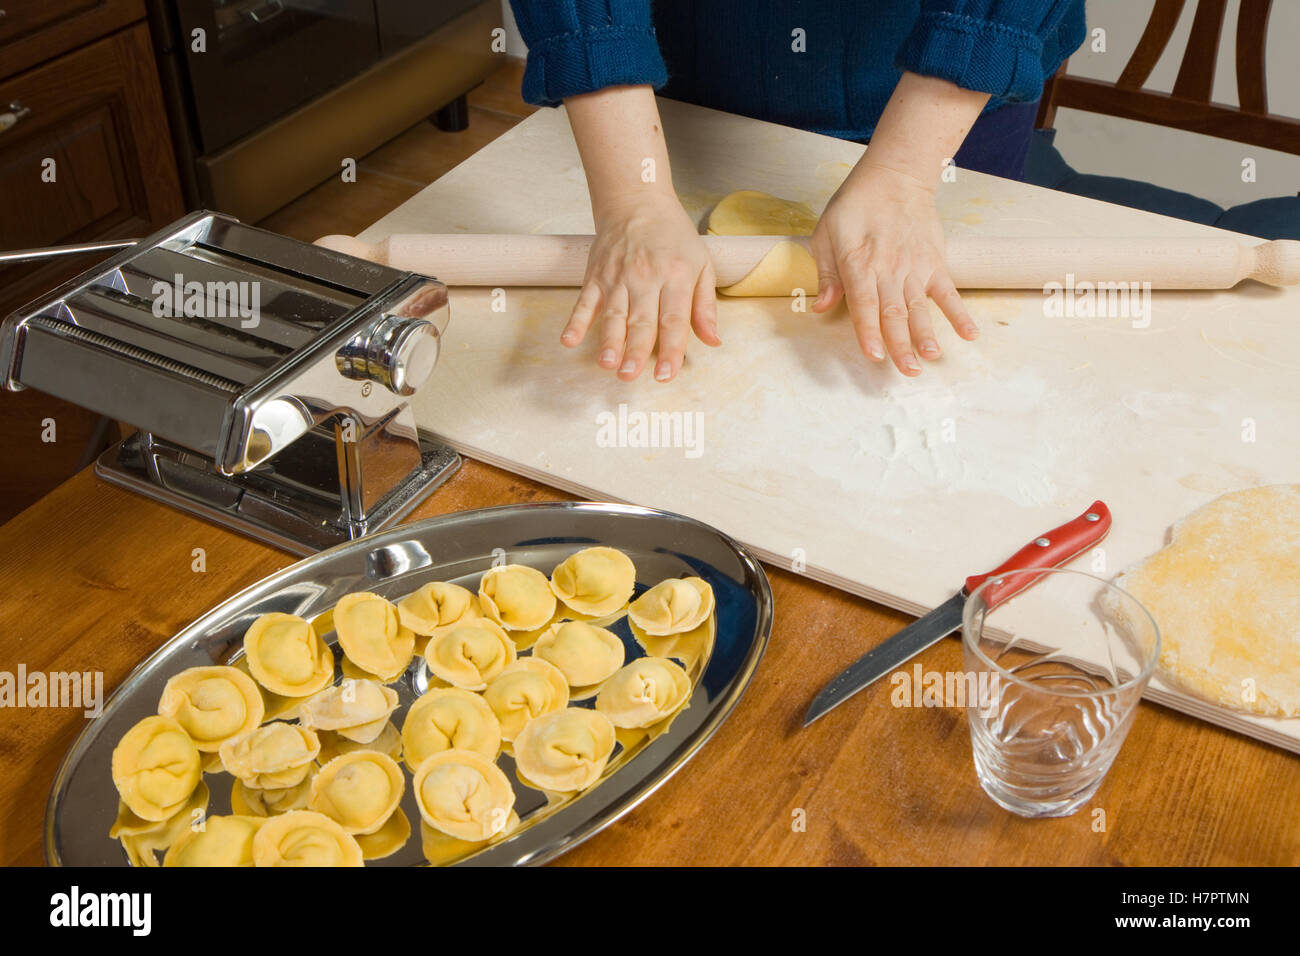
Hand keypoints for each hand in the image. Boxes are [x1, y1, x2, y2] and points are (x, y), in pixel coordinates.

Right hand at [561, 195, 720, 381]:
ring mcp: (617, 277)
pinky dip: (576, 321)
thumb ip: (705, 306)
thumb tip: (713, 341)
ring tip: (608, 365)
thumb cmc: (673, 237)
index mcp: (677, 276)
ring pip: (613, 315)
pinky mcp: (596, 276)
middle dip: (635, 351)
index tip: (666, 374)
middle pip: (641, 321)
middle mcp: (646, 278)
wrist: (637, 201)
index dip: (670, 349)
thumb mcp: (702, 265)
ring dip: (609, 341)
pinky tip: (569, 341)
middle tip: (631, 377)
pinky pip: (584, 301)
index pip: (674, 320)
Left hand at [810, 162, 977, 375]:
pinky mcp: (935, 263)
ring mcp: (915, 267)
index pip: (864, 304)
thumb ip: (827, 274)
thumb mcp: (826, 233)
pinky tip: (969, 334)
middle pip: (894, 313)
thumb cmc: (855, 206)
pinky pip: (948, 291)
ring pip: (920, 307)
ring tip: (932, 358)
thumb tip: (822, 307)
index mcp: (859, 263)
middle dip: (901, 345)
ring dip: (927, 334)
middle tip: (908, 372)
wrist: (895, 177)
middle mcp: (889, 269)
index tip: (874, 356)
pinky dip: (959, 313)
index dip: (868, 331)